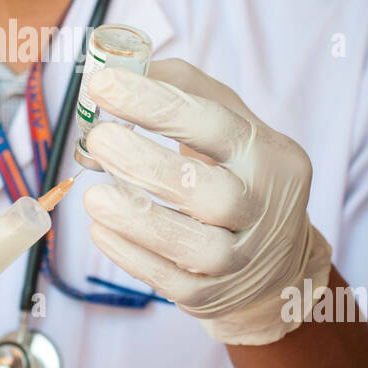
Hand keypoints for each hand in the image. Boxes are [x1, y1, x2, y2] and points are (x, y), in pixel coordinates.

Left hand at [82, 58, 331, 345]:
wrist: (275, 261)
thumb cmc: (239, 174)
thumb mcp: (232, 124)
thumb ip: (183, 90)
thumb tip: (118, 72)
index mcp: (268, 155)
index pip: (214, 125)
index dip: (156, 103)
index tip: (102, 85)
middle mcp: (262, 208)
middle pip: (211, 192)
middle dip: (147, 164)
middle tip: (98, 138)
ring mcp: (241, 258)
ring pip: (195, 247)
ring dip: (138, 218)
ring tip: (92, 195)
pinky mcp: (212, 295)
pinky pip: (170, 282)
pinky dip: (131, 255)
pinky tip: (102, 229)